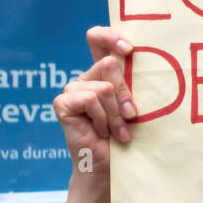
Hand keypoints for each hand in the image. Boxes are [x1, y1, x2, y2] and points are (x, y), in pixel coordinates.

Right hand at [52, 27, 138, 174]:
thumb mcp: (134, 106)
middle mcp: (87, 77)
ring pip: (104, 87)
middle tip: (131, 117)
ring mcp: (73, 89)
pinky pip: (90, 99)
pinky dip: (101, 118)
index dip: (110, 36)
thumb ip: (133, 84)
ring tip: (116, 132)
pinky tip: (99, 132)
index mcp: (104, 73)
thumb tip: (139, 62)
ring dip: (115, 114)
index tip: (129, 49)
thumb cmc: (127, 136)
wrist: (109, 165)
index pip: (98, 39)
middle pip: (109, 63)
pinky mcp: (63, 102)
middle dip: (125, 94)